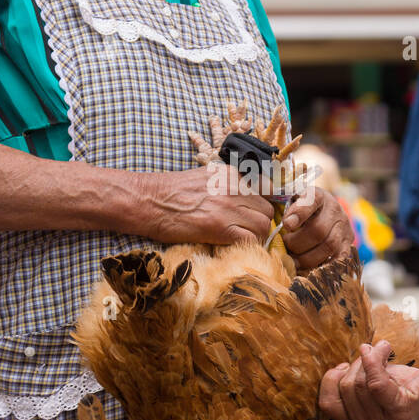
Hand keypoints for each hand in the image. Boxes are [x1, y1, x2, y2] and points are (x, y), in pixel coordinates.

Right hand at [147, 165, 274, 246]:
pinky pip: (250, 240)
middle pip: (268, 210)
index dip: (265, 204)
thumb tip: (246, 196)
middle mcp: (235, 187)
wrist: (150, 200)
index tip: (257, 214)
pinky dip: (246, 246)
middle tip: (246, 230)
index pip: (269, 188)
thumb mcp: (206, 176)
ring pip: (263, 226)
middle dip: (261, 222)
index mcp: (232, 174)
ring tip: (239, 239)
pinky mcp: (220, 227)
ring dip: (255, 236)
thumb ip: (228, 183)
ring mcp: (229, 207)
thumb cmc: (172, 191)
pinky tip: (232, 246)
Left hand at [280, 189, 354, 270]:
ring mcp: (344, 226)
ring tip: (294, 260)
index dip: (299, 213)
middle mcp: (335, 209)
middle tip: (286, 247)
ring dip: (307, 258)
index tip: (286, 225)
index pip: (312, 200)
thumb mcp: (292, 202)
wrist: (323, 211)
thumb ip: (287, 209)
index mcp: (318, 195)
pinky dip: (324, 266)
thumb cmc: (301, 209)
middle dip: (298, 243)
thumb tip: (287, 224)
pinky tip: (310, 268)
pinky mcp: (348, 242)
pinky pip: (340, 258)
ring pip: (329, 246)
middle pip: (319, 230)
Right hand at [319, 340, 418, 419]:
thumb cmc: (408, 386)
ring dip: (372, 356)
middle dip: (357, 364)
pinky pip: (376, 384)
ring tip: (386, 351)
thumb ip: (353, 384)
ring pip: (360, 381)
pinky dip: (375, 361)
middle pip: (345, 387)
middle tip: (376, 357)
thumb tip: (336, 368)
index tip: (345, 366)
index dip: (331, 380)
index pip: (327, 403)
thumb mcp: (373, 387)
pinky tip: (384, 348)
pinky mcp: (401, 410)